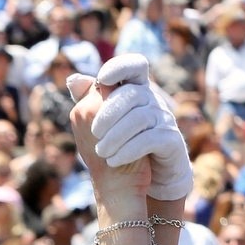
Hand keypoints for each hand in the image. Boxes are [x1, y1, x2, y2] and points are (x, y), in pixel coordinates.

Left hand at [69, 54, 193, 201]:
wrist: (152, 178)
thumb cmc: (125, 144)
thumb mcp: (106, 121)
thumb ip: (90, 101)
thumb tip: (73, 80)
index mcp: (137, 90)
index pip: (134, 66)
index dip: (119, 67)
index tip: (102, 79)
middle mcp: (153, 100)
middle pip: (132, 94)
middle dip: (109, 113)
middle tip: (94, 133)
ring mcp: (164, 119)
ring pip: (140, 118)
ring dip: (116, 136)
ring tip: (101, 151)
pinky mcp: (171, 140)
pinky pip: (150, 140)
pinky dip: (128, 150)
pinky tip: (113, 160)